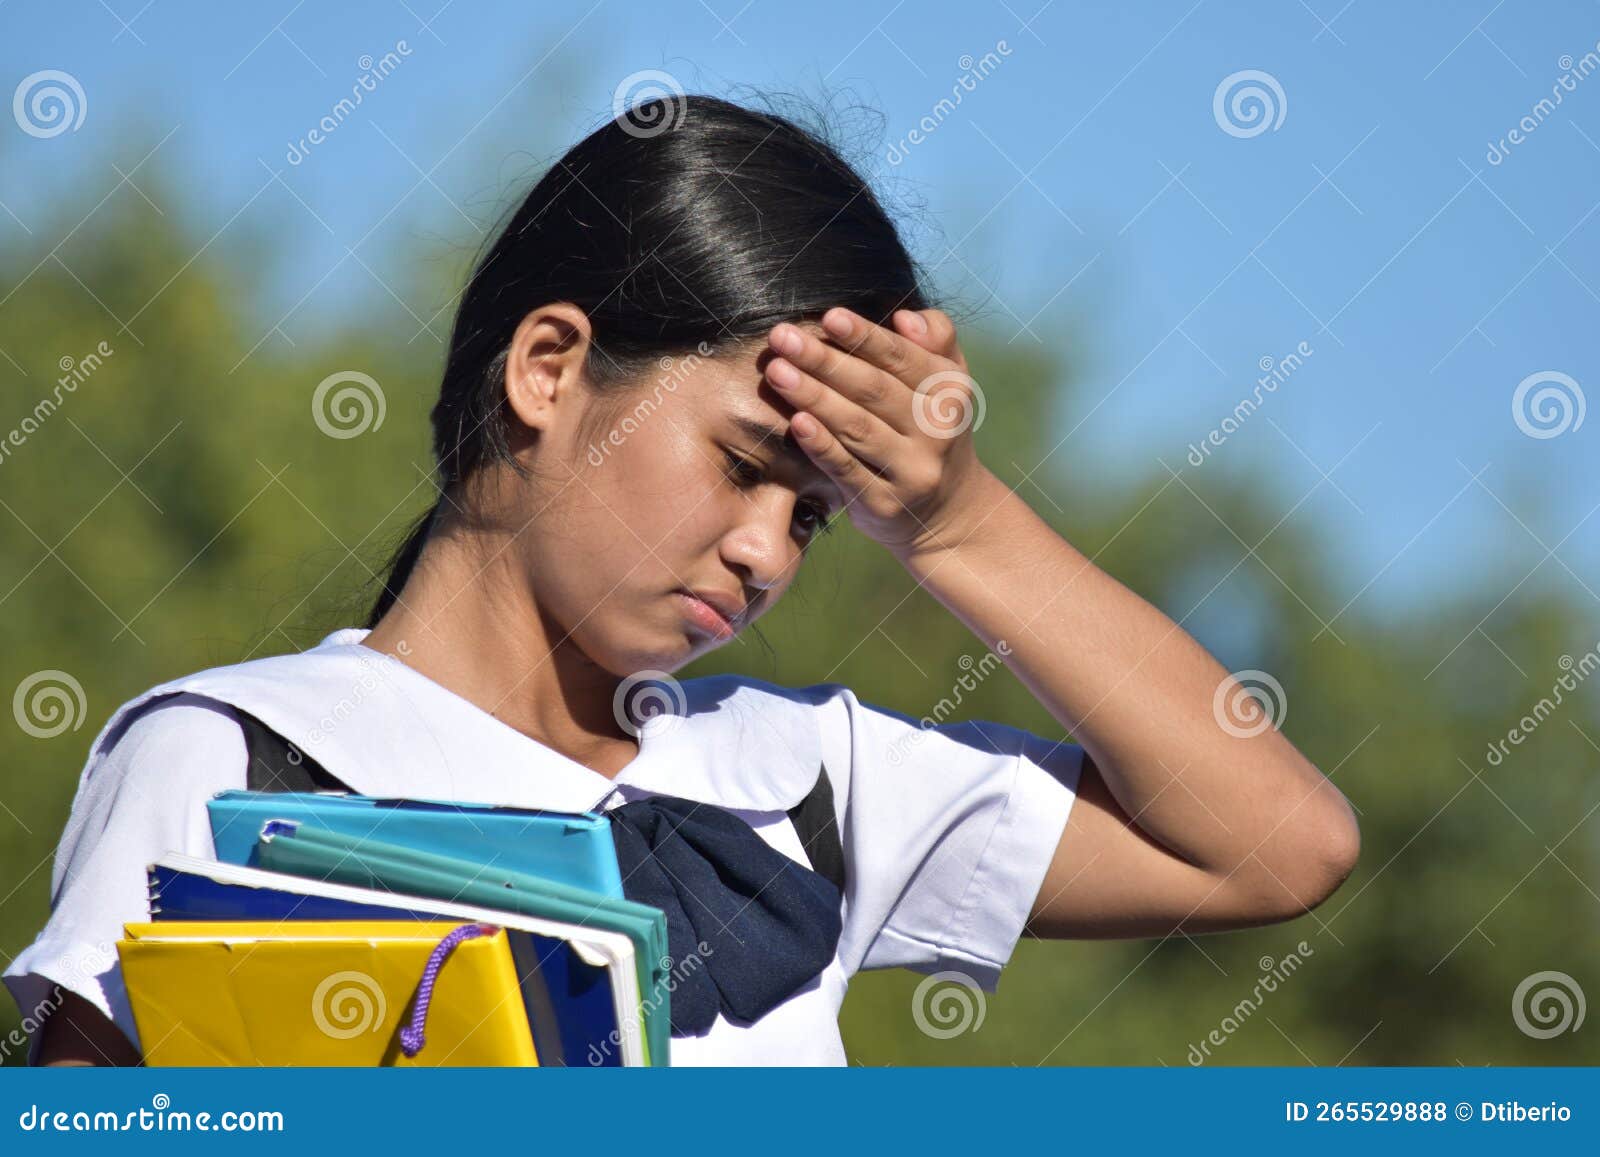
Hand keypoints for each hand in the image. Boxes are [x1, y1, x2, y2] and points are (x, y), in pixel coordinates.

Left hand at [763, 306, 994, 557]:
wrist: (949, 512)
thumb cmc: (932, 430)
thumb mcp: (947, 383)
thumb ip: (935, 339)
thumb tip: (905, 317)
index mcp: (950, 393)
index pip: (902, 358)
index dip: (864, 336)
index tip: (828, 316)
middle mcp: (937, 432)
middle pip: (873, 390)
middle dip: (824, 361)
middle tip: (783, 337)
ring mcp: (911, 471)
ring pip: (857, 427)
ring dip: (813, 397)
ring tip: (777, 371)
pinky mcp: (884, 504)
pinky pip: (846, 470)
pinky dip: (821, 445)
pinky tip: (795, 423)